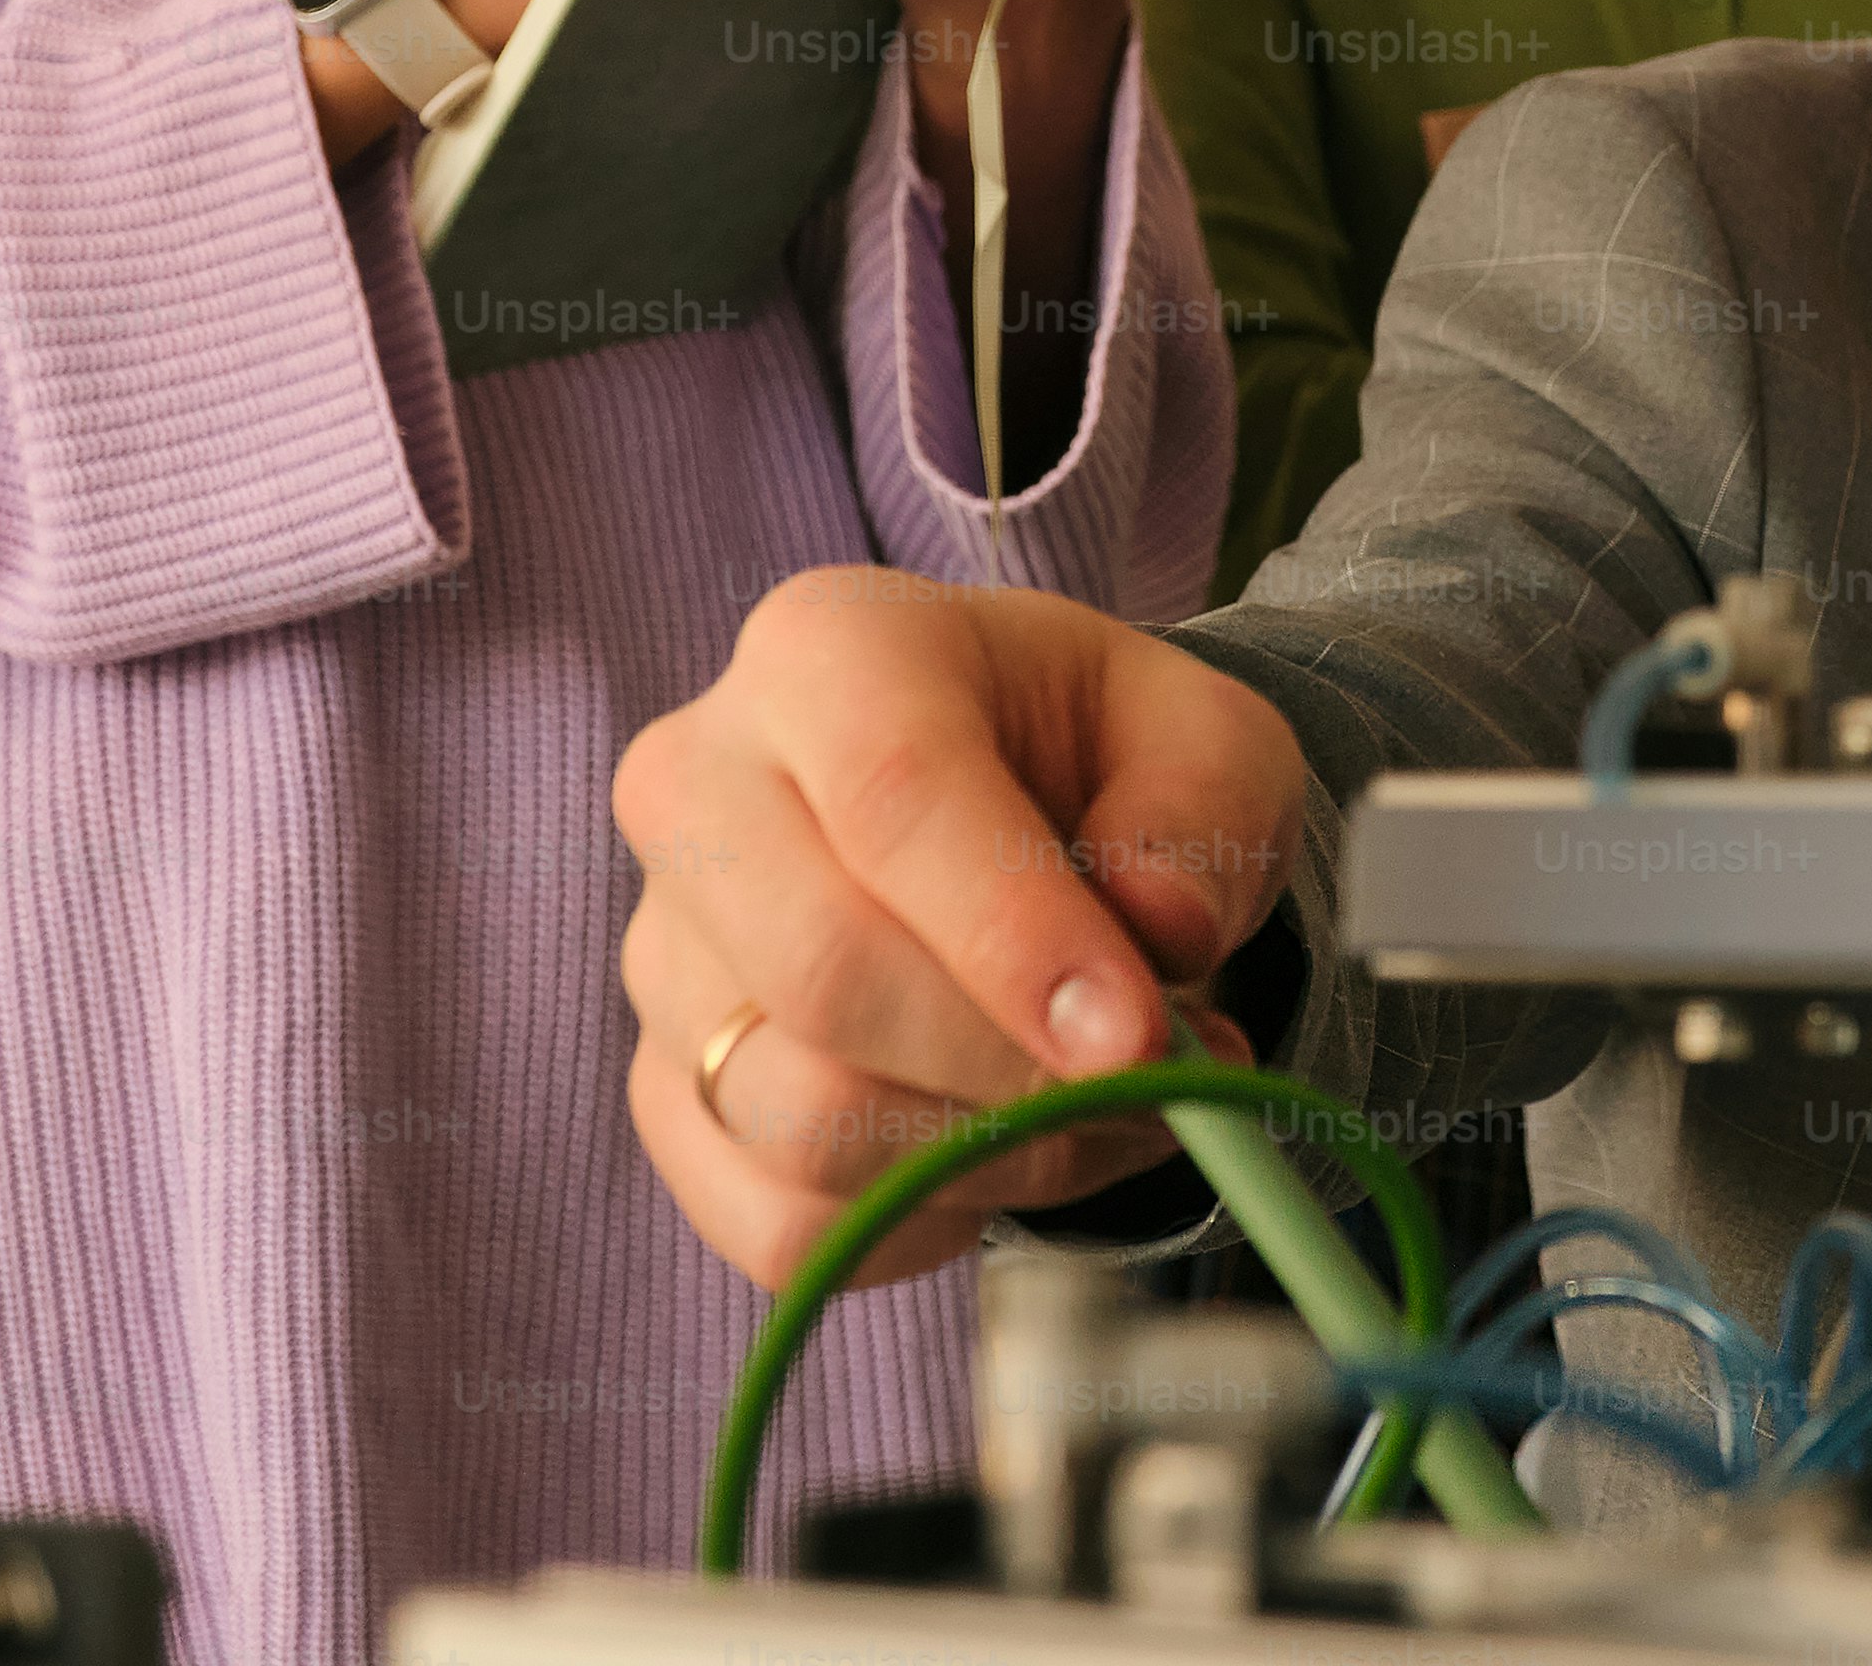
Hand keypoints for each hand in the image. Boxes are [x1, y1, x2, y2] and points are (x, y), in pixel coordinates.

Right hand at [615, 570, 1306, 1288]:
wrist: (1024, 820)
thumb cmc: (1105, 764)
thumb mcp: (1209, 741)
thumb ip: (1201, 815)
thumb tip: (1155, 933)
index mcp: (827, 649)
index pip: (894, 793)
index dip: (1016, 935)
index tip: (1138, 1034)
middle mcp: (700, 785)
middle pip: (823, 971)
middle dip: (1011, 1063)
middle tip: (1153, 1079)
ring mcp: (662, 951)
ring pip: (800, 1118)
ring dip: (992, 1152)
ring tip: (1108, 1105)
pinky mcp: (663, 1090)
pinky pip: (774, 1223)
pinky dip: (919, 1222)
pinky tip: (1004, 1152)